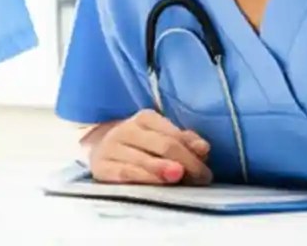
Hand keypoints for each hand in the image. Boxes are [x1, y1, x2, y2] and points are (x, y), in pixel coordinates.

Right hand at [88, 109, 212, 184]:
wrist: (102, 154)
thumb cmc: (142, 149)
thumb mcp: (163, 139)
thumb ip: (185, 142)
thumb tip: (203, 147)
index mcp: (145, 118)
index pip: (174, 135)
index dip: (193, 154)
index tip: (205, 172)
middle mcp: (126, 129)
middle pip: (163, 146)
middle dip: (187, 164)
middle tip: (201, 179)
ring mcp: (111, 147)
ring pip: (144, 161)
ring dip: (166, 173)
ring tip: (182, 182)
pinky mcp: (100, 167)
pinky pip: (125, 174)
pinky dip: (144, 179)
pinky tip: (158, 187)